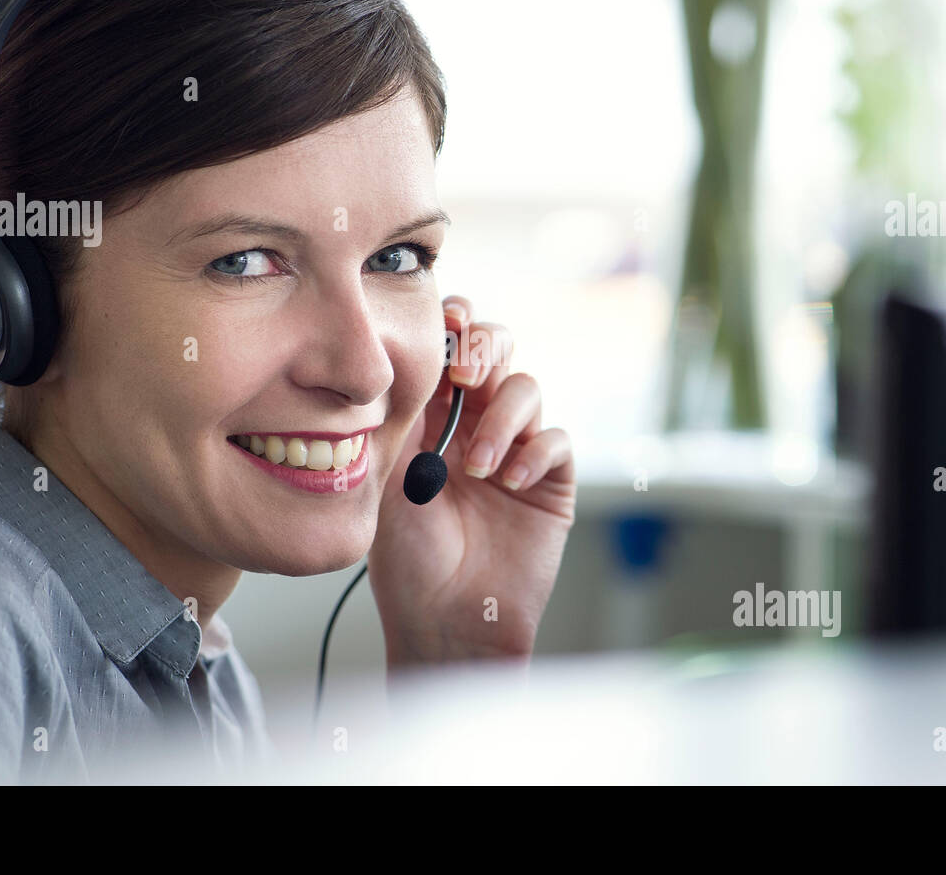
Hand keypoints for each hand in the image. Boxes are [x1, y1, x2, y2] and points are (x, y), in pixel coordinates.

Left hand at [370, 294, 575, 669]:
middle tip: (465, 377)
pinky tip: (507, 483)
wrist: (444, 620)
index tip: (445, 325)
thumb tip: (411, 352)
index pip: (450, 346)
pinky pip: (556, 439)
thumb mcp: (388, 477)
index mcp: (432, 414)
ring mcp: (516, 448)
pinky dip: (534, 452)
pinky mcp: (550, 481)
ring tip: (477, 469)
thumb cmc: (407, 559)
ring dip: (502, 418)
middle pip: (497, 348)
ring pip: (527, 388)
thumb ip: (404, 414)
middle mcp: (476, 421)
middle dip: (485, 349)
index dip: (453, 324)